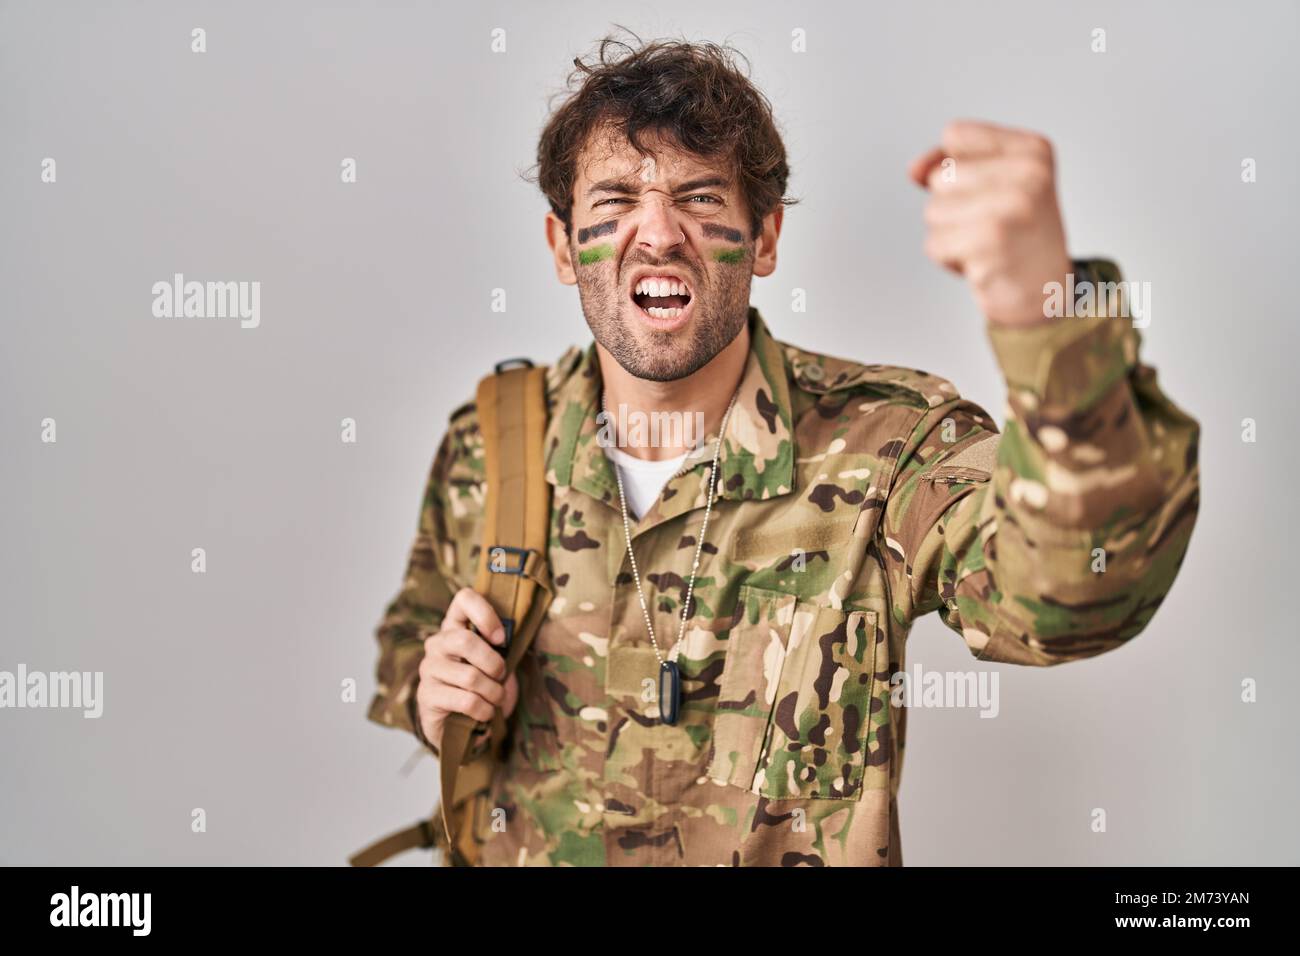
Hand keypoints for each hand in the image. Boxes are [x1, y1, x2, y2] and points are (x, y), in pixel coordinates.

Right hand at [415, 587, 519, 752]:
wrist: (459, 723)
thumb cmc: (481, 685)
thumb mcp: (493, 661)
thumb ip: (500, 646)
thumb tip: (509, 638)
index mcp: (455, 626)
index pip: (464, 599)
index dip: (486, 614)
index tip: (501, 638)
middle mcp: (437, 643)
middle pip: (465, 641)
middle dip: (493, 663)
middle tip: (501, 676)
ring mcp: (428, 669)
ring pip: (470, 677)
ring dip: (494, 692)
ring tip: (496, 699)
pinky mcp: (426, 696)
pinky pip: (466, 701)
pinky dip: (485, 710)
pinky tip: (486, 712)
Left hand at [909, 120, 1072, 326]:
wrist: (1046, 294)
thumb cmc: (1016, 236)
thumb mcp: (994, 186)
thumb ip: (951, 163)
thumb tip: (914, 170)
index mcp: (1033, 150)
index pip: (955, 135)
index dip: (953, 167)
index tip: (988, 192)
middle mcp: (1029, 174)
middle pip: (939, 177)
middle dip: (951, 208)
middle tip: (991, 227)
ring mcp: (1011, 207)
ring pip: (933, 212)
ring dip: (950, 236)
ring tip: (987, 246)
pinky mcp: (989, 241)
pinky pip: (935, 244)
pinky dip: (950, 259)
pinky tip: (983, 264)